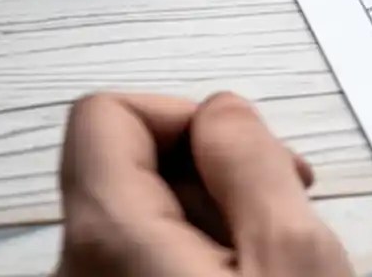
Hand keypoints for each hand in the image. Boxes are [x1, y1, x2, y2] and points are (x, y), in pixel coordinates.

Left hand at [53, 91, 353, 276]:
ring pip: (144, 209)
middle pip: (127, 159)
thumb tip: (222, 110)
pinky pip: (148, 252)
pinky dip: (204, 247)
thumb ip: (252, 161)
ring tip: (277, 247)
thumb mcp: (292, 251)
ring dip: (216, 209)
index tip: (246, 153)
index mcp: (109, 237)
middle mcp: (79, 267)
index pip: (106, 113)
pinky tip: (257, 271)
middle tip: (283, 202)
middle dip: (213, 164)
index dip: (186, 114)